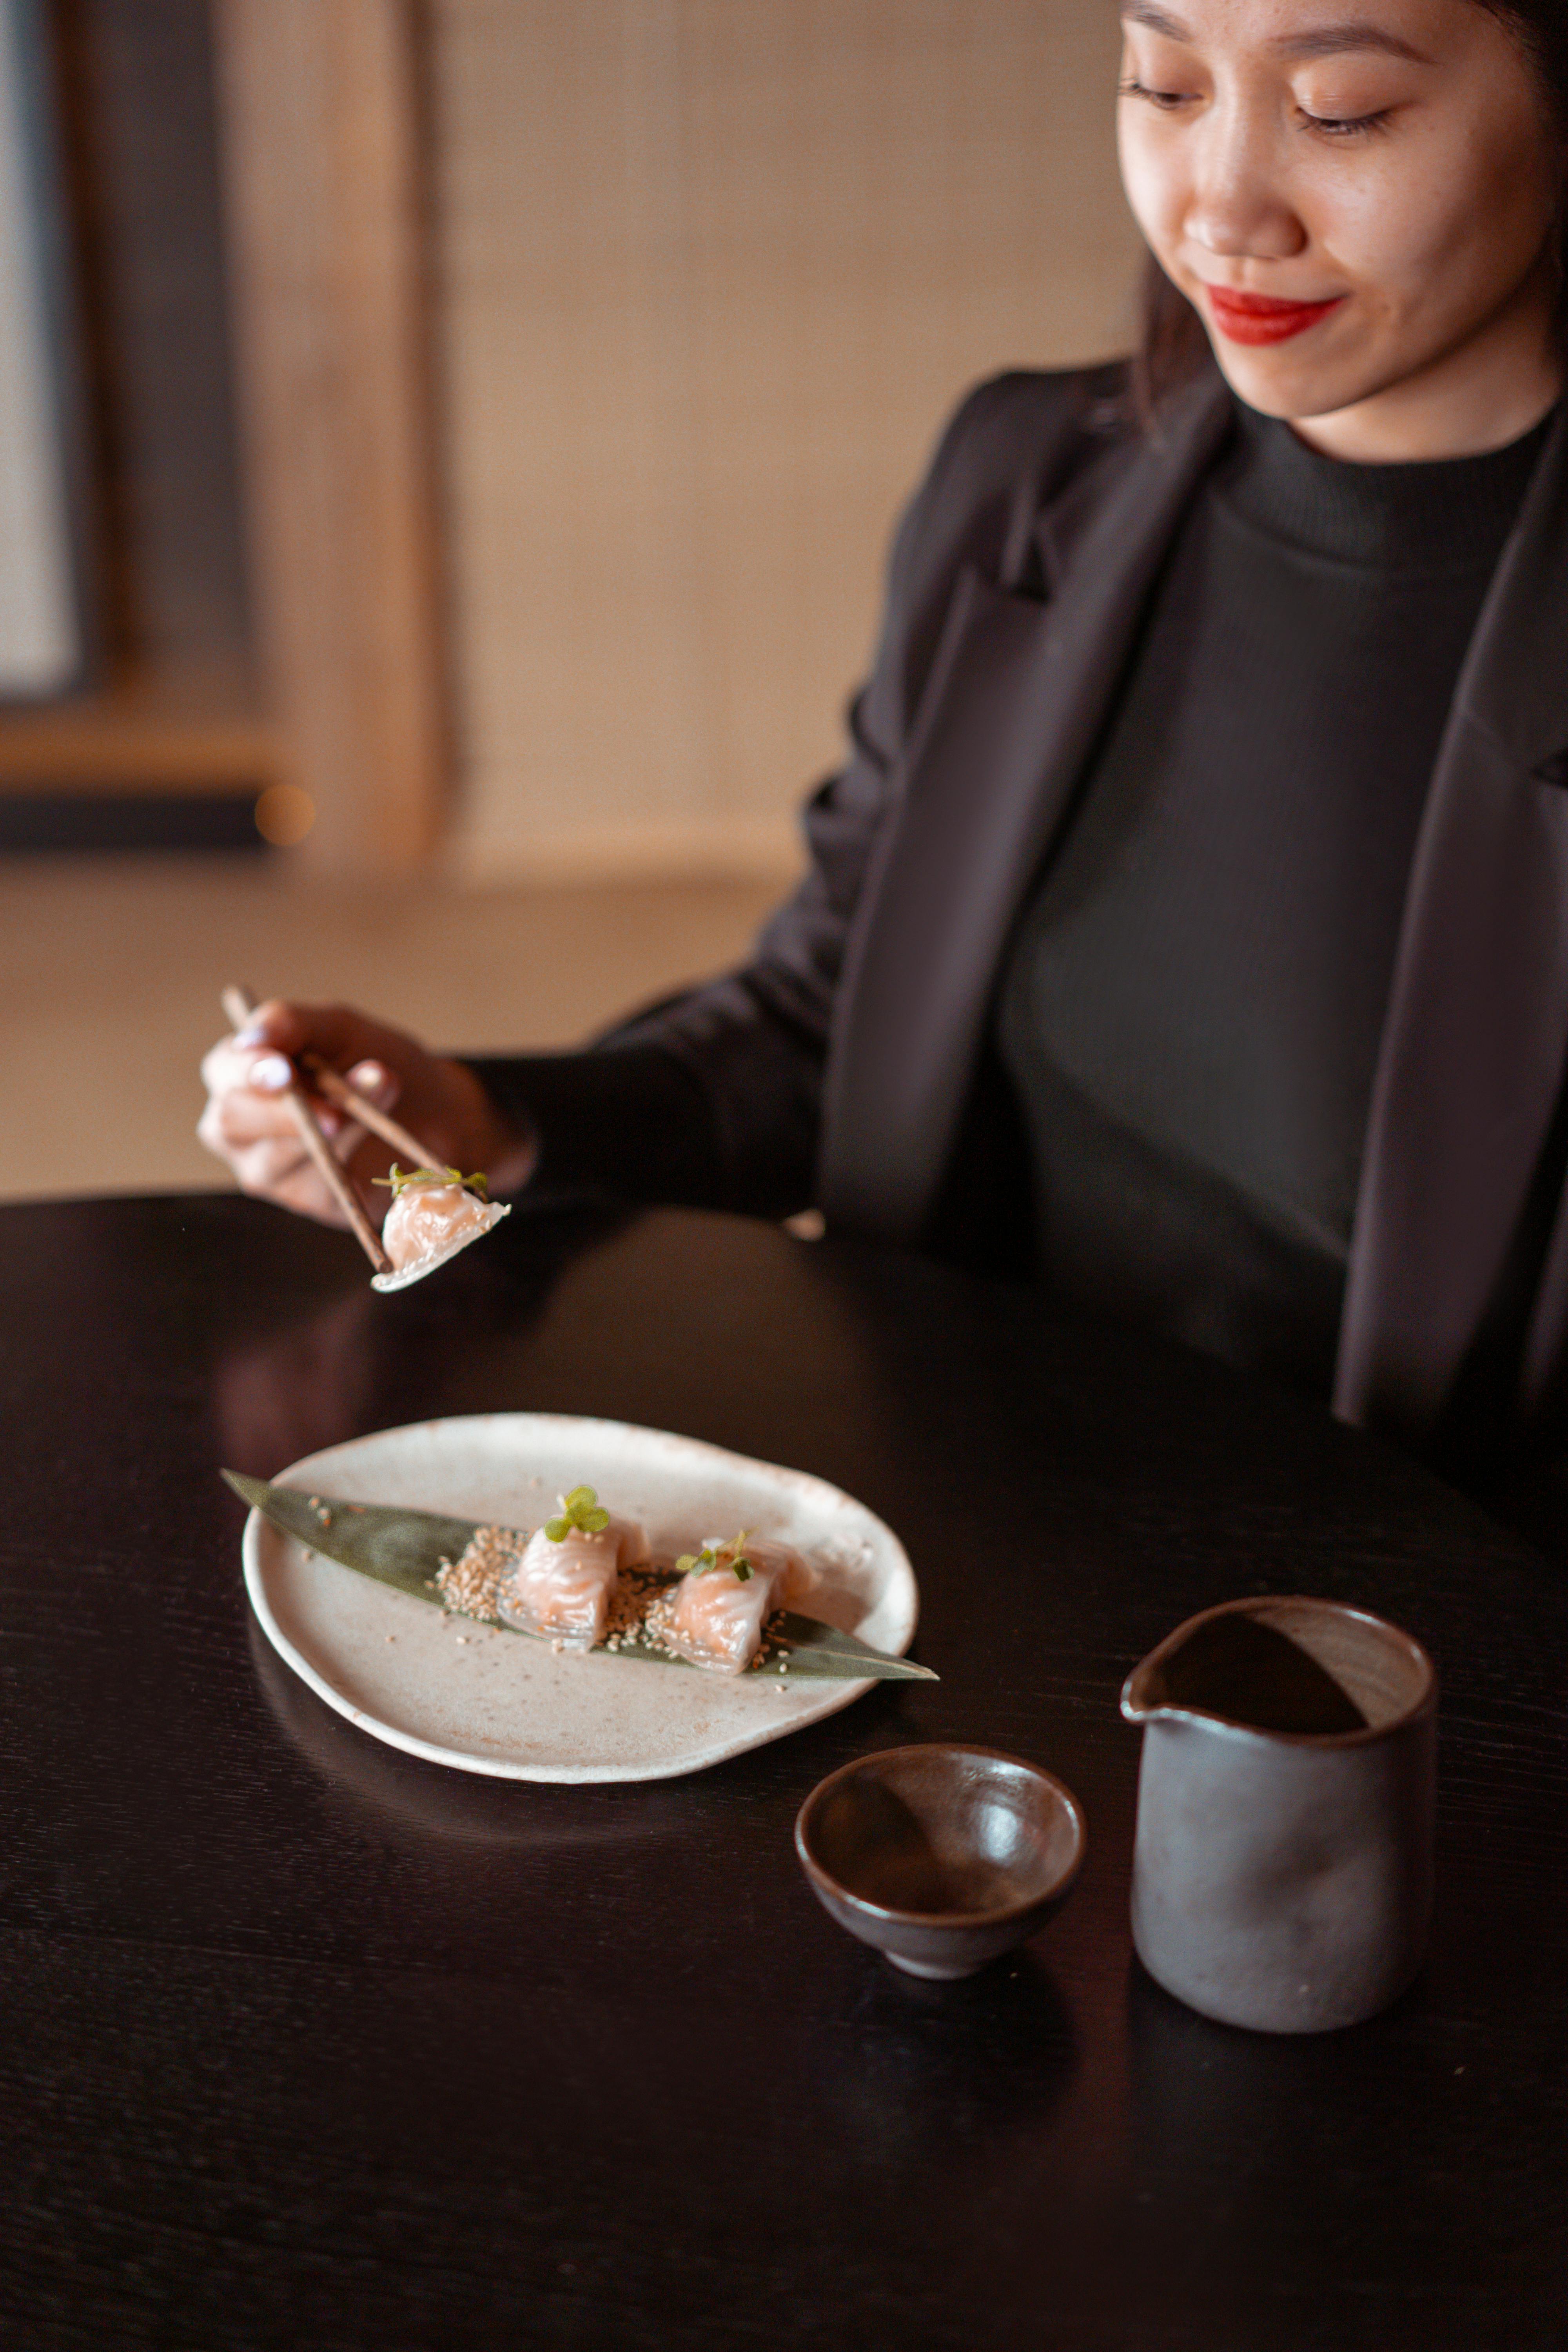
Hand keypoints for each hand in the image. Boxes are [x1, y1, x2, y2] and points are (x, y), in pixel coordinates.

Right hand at [198, 998, 535, 1228]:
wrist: (433, 1108)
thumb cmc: (372, 1058)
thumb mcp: (339, 1027)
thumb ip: (294, 1022)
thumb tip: (255, 1034)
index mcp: (240, 1072)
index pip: (224, 1069)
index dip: (248, 1071)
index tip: (283, 1071)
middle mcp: (241, 1125)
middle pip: (231, 1121)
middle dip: (281, 1112)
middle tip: (333, 1108)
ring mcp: (269, 1168)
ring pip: (275, 1159)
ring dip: (331, 1131)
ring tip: (378, 1104)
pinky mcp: (309, 1200)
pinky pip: (320, 1183)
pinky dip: (352, 1157)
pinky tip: (379, 1139)